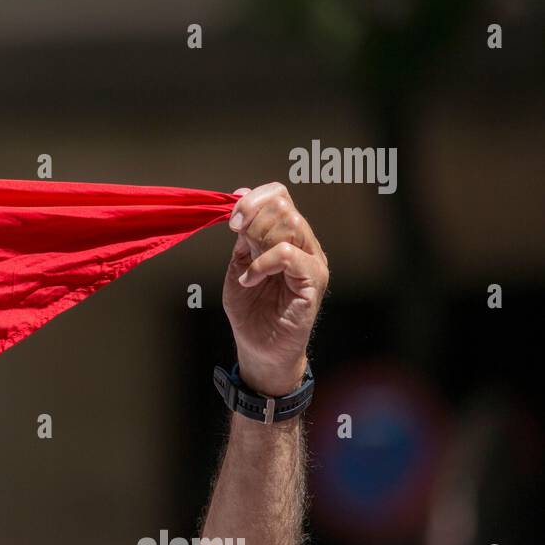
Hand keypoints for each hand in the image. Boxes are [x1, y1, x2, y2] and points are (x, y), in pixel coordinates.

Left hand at [222, 182, 328, 395]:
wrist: (258, 348)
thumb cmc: (250, 311)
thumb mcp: (238, 265)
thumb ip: (243, 235)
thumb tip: (239, 196)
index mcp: (287, 236)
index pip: (279, 195)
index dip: (253, 200)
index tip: (231, 221)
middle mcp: (304, 244)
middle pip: (283, 205)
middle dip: (252, 218)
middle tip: (237, 239)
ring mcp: (312, 261)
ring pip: (290, 224)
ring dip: (257, 241)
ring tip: (247, 268)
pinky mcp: (313, 281)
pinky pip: (288, 254)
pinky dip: (262, 264)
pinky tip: (250, 279)